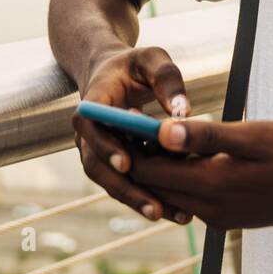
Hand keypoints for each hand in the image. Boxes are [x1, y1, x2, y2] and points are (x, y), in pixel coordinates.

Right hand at [73, 46, 190, 222]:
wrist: (113, 74)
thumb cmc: (134, 64)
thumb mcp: (152, 58)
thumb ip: (167, 78)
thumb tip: (184, 111)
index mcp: (93, 102)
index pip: (91, 127)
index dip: (106, 146)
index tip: (127, 163)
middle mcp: (88, 131)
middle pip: (96, 165)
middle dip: (125, 188)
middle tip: (154, 207)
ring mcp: (96, 150)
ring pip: (109, 181)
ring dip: (135, 200)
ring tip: (169, 215)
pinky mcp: (110, 162)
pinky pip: (123, 183)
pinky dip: (144, 196)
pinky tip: (174, 210)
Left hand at [130, 117, 272, 230]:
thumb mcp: (252, 135)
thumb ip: (206, 135)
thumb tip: (163, 130)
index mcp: (211, 185)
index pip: (151, 170)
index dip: (131, 144)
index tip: (121, 117)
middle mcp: (209, 208)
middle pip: (156, 184)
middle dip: (138, 155)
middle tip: (129, 121)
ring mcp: (218, 216)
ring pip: (171, 192)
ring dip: (159, 166)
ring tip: (152, 132)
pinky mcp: (227, 216)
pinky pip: (190, 198)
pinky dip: (180, 176)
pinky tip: (186, 152)